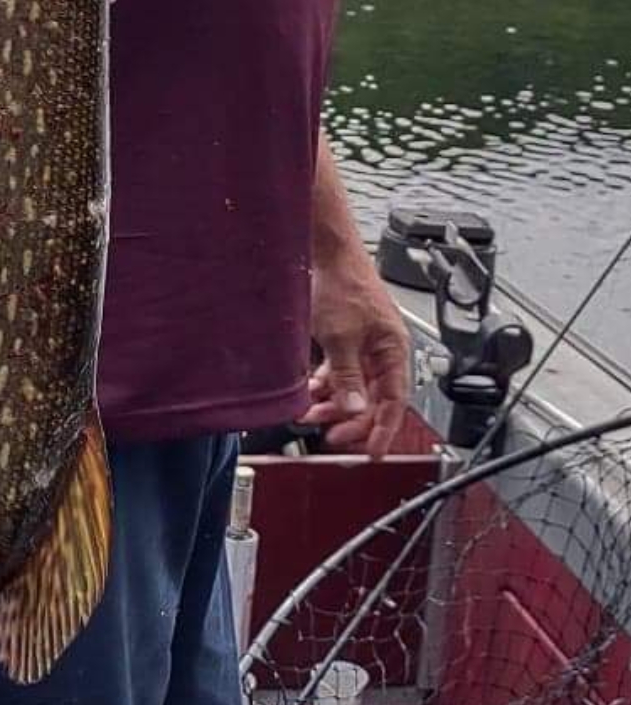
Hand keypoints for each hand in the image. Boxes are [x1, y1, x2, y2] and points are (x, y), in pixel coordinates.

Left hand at [301, 255, 410, 459]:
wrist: (327, 252)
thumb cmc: (344, 283)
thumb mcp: (342, 339)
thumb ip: (348, 378)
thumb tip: (353, 409)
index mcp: (394, 350)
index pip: (395, 402)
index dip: (384, 430)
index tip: (372, 452)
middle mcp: (382, 350)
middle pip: (373, 399)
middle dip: (352, 420)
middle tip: (331, 437)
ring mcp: (364, 345)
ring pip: (353, 387)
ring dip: (333, 404)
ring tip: (311, 416)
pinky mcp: (346, 338)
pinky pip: (340, 372)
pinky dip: (325, 385)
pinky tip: (309, 393)